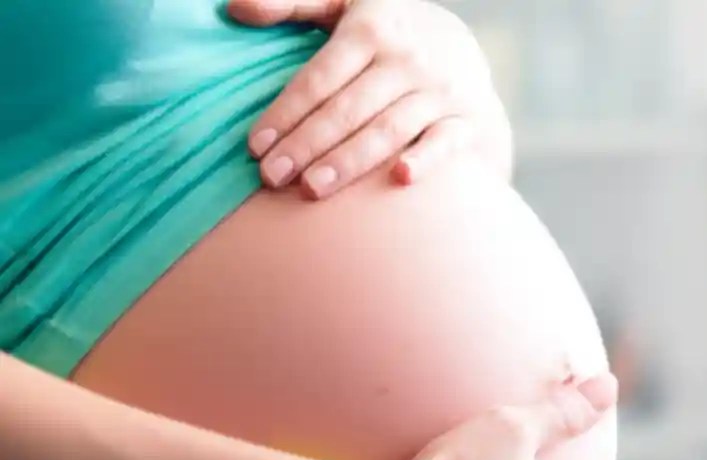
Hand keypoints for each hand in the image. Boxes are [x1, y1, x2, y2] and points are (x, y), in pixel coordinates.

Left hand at [227, 0, 512, 199]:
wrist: (466, 52)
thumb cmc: (388, 32)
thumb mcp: (345, 4)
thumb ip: (293, 3)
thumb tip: (234, 9)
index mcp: (371, 27)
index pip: (321, 77)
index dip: (286, 112)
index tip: (255, 146)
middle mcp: (408, 58)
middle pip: (349, 108)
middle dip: (308, 144)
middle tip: (272, 178)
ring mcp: (439, 90)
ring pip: (388, 130)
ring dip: (349, 161)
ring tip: (312, 189)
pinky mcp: (466, 120)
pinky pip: (445, 143)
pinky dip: (426, 160)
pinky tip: (401, 179)